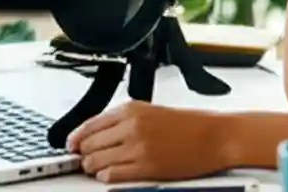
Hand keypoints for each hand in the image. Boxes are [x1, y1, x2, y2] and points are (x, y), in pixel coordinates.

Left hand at [66, 100, 229, 182]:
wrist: (214, 137)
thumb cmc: (190, 125)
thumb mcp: (152, 111)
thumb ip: (125, 120)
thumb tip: (98, 134)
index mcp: (132, 109)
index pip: (89, 125)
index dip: (76, 138)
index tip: (72, 145)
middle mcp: (131, 126)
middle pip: (89, 145)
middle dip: (85, 154)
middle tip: (87, 158)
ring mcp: (137, 148)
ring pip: (95, 162)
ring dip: (94, 167)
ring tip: (100, 168)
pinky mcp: (145, 168)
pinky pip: (111, 175)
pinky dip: (106, 177)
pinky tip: (112, 174)